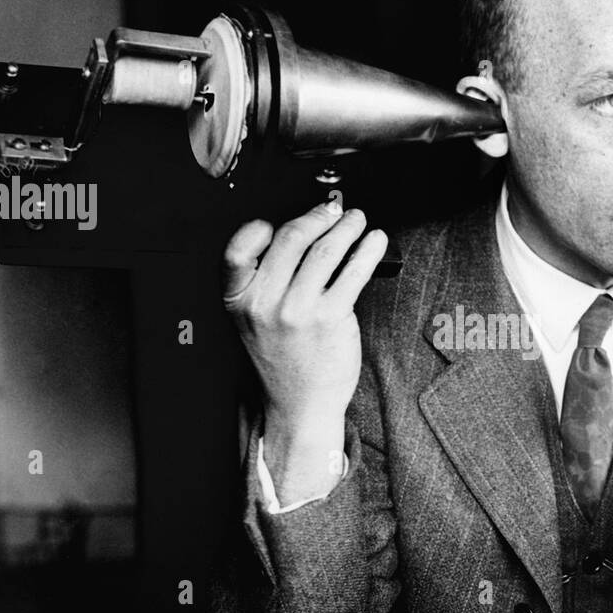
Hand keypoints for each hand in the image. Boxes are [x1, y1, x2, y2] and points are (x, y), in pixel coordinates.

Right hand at [223, 201, 387, 500]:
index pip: (237, 251)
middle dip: (317, 215)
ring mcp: (297, 310)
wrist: (300, 404)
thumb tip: (301, 231)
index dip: (256, 228)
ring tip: (358, 220)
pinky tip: (374, 241)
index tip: (277, 220)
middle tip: (334, 209)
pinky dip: (367, 250)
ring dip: (346, 227)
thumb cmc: (283, 358)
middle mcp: (264, 303)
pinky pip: (352, 272)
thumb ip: (265, 280)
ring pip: (325, 250)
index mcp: (239, 300)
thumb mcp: (254, 320)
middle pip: (290, 239)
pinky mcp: (330, 318)